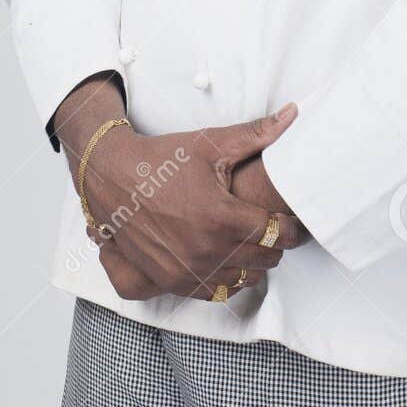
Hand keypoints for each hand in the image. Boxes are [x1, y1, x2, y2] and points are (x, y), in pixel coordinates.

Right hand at [64, 102, 306, 300]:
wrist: (112, 177)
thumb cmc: (162, 159)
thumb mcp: (211, 143)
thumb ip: (257, 134)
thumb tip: (293, 113)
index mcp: (221, 219)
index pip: (277, 233)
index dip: (292, 227)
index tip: (294, 220)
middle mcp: (205, 251)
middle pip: (264, 260)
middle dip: (276, 245)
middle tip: (276, 229)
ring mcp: (186, 271)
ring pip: (242, 280)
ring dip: (253, 264)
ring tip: (253, 244)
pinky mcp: (169, 282)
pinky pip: (213, 293)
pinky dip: (226, 279)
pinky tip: (227, 260)